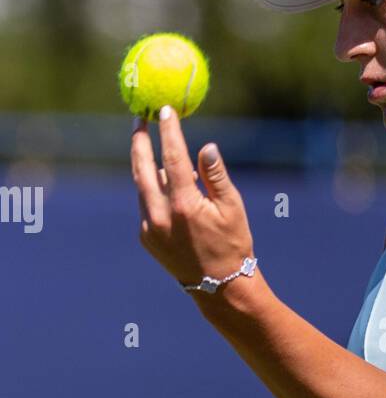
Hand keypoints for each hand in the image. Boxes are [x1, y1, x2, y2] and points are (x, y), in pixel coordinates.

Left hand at [131, 106, 253, 288]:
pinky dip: (155, 192)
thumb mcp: (232, 207)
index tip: (165, 111)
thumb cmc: (233, 243)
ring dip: (149, 167)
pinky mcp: (146, 237)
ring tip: (161, 154)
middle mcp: (161, 216)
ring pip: (143, 187)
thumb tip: (206, 146)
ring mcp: (150, 228)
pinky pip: (147, 204)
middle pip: (142, 168)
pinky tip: (170, 191)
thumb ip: (215, 175)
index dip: (169, 132)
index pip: (173, 158)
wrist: (219, 286)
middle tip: (139, 119)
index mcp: (185, 206)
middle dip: (140, 141)